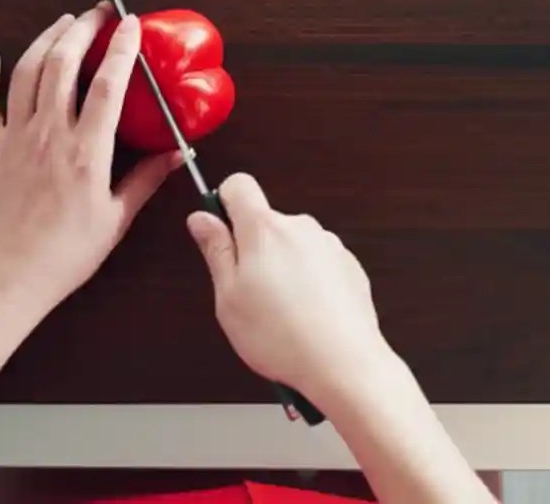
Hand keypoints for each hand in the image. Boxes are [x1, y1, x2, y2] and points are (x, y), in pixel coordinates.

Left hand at [0, 3, 179, 315]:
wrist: (4, 278)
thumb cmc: (64, 256)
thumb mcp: (115, 220)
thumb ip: (145, 180)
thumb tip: (177, 153)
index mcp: (87, 152)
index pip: (109, 85)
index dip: (122, 48)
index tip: (132, 25)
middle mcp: (49, 134)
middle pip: (64, 63)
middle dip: (83, 29)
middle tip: (98, 13)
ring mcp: (14, 137)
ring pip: (27, 71)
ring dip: (46, 39)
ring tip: (63, 22)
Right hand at [186, 174, 389, 398]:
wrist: (344, 364)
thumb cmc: (284, 337)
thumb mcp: (229, 297)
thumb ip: (216, 250)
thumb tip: (202, 219)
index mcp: (265, 230)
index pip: (239, 185)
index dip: (224, 203)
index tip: (221, 232)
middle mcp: (301, 228)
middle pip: (266, 222)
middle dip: (253, 249)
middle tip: (249, 293)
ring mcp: (329, 246)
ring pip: (292, 246)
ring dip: (283, 269)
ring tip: (281, 313)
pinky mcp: (348, 266)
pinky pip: (317, 264)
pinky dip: (309, 283)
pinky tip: (306, 315)